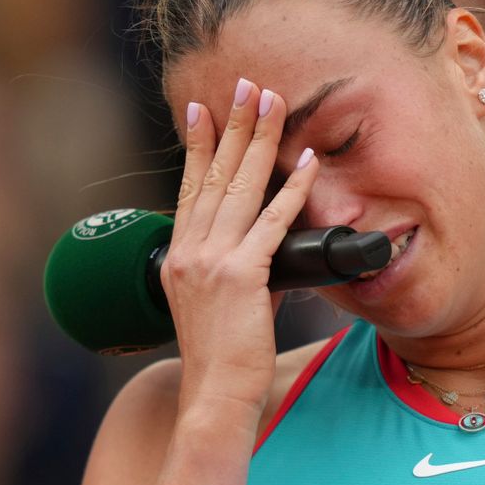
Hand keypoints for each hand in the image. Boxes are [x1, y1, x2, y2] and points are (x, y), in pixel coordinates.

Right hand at [161, 77, 321, 418]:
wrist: (215, 398)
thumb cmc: (222, 363)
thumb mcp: (214, 310)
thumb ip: (231, 275)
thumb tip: (260, 260)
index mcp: (178, 258)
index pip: (189, 189)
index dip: (199, 146)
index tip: (202, 109)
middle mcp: (189, 253)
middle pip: (214, 175)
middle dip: (233, 126)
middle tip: (248, 86)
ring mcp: (212, 263)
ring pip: (239, 188)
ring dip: (260, 141)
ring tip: (274, 104)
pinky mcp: (241, 278)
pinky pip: (271, 223)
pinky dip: (292, 190)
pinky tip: (306, 163)